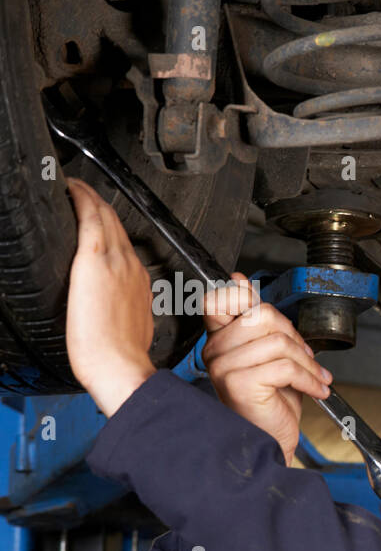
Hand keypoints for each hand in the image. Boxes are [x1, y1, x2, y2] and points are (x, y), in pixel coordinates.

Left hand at [65, 177, 156, 415]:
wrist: (119, 363)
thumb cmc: (121, 354)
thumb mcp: (132, 325)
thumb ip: (125, 307)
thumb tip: (114, 307)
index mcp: (139, 281)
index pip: (124, 242)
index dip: (110, 223)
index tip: (97, 214)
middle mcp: (130, 266)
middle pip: (116, 222)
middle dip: (100, 203)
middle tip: (82, 189)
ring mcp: (114, 262)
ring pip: (105, 215)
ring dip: (91, 197)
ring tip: (76, 186)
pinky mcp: (94, 261)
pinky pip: (90, 219)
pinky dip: (82, 199)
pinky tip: (72, 189)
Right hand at [201, 273, 332, 465]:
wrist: (270, 439)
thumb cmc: (270, 401)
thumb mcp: (269, 355)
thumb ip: (260, 322)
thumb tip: (242, 282)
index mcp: (218, 339)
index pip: (219, 299)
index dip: (244, 296)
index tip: (264, 309)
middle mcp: (214, 351)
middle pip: (261, 316)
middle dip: (294, 335)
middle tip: (307, 357)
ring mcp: (224, 367)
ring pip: (277, 342)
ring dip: (307, 362)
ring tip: (315, 378)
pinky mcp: (239, 383)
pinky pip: (284, 367)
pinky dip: (309, 378)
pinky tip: (316, 390)